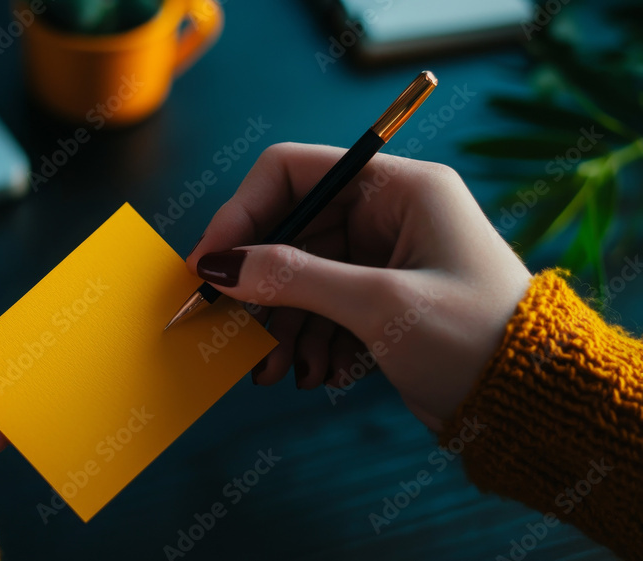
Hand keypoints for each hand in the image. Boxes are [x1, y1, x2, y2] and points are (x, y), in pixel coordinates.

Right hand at [186, 143, 530, 430]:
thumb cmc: (476, 339)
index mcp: (399, 188)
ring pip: (301, 278)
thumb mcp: (381, 305)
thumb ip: (295, 279)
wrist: (535, 406)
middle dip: (261, 288)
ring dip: (282, 325)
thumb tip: (220, 266)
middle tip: (236, 334)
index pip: (294, 172)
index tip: (209, 262)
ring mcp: (383, 259)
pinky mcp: (382, 301)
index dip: (243, 212)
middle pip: (291, 233)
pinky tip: (319, 374)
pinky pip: (323, 308)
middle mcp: (387, 215)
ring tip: (277, 371)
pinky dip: (310, 341)